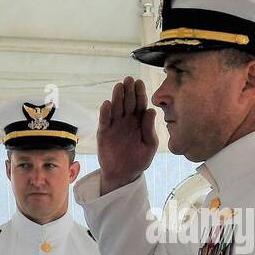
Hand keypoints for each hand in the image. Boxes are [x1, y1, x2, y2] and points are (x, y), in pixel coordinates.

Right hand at [97, 77, 157, 194]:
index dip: (139, 93)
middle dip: (128, 91)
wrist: (123, 174)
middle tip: (128, 79)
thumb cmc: (139, 160)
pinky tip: (107, 104)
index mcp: (140, 121)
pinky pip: (104, 121)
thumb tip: (150, 110)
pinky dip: (105, 113)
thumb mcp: (150, 145)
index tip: (139, 82)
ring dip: (117, 97)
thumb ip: (150, 128)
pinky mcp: (104, 133)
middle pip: (127, 102)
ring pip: (115, 108)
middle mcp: (127, 121)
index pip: (140, 104)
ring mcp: (115, 126)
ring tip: (119, 86)